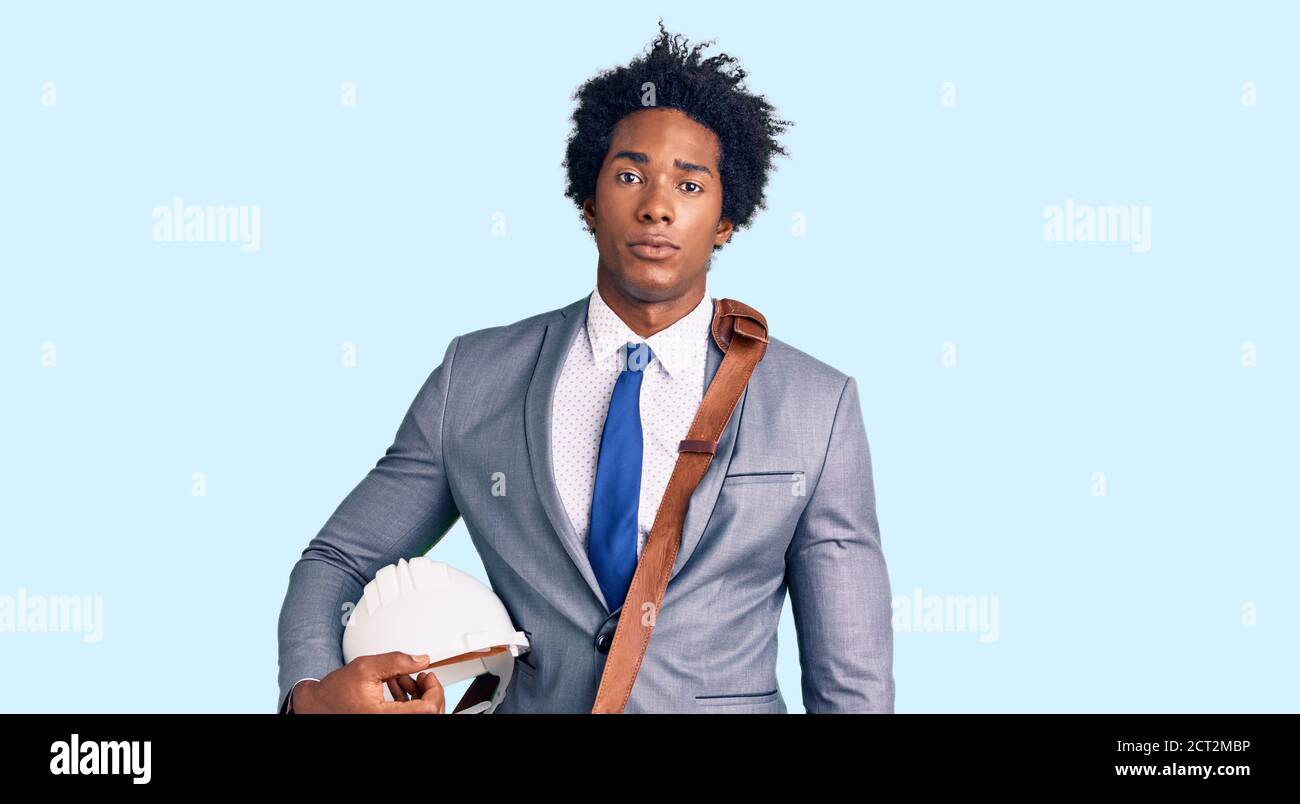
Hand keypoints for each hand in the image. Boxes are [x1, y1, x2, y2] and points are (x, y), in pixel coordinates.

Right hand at [292, 651, 445, 713]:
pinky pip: (406, 716)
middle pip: (427, 714)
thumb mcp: (365, 667)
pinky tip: (397, 686)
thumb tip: (421, 660)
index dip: (434, 690)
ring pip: (418, 715)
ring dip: (417, 696)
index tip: (429, 676)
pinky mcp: (384, 723)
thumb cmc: (334, 691)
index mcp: (383, 716)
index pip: (427, 710)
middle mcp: (386, 724)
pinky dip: (407, 702)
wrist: (316, 706)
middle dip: (428, 692)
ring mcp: (386, 724)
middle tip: (422, 676)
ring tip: (403, 678)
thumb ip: (396, 661)